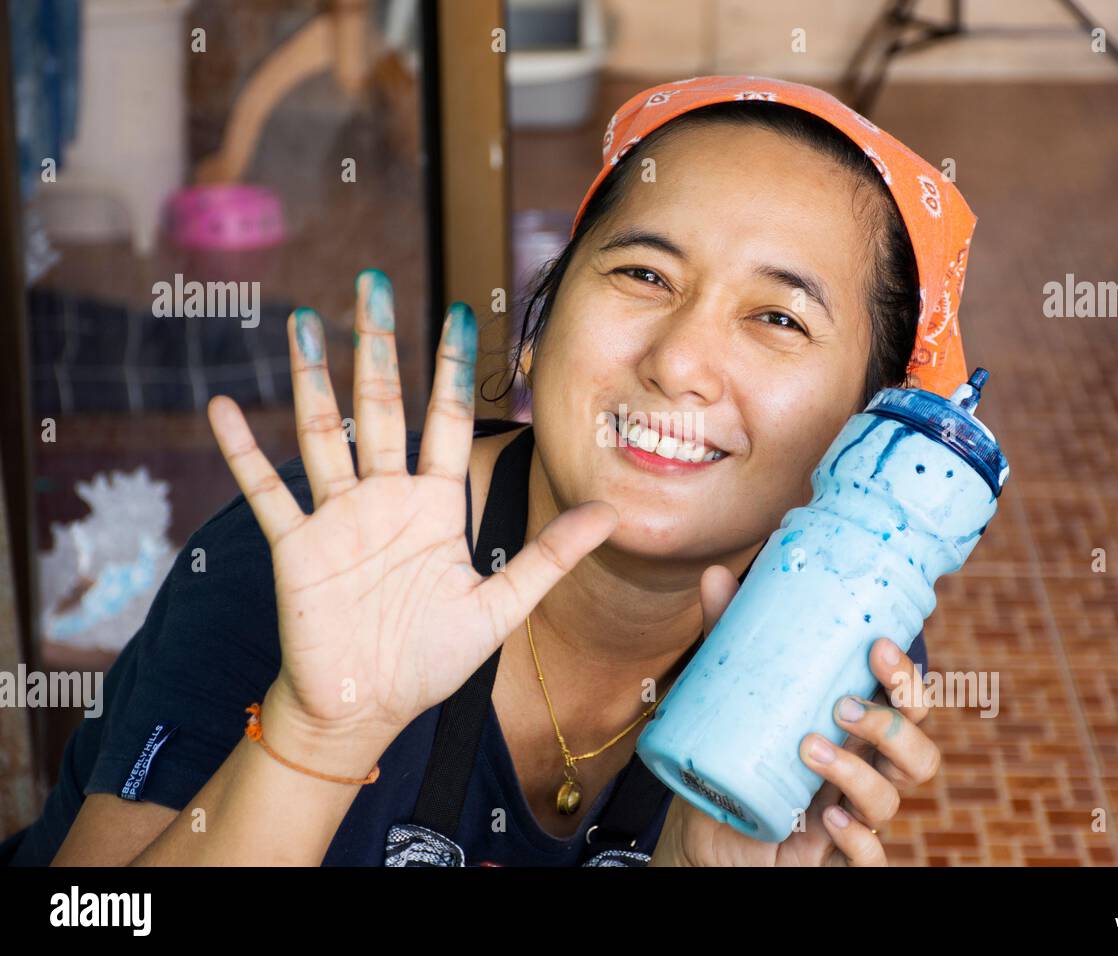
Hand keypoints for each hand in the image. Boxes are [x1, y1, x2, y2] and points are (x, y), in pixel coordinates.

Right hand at [206, 271, 617, 753]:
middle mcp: (385, 498)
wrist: (368, 709)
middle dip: (377, 345)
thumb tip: (611, 513)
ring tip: (302, 321)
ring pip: (323, 432)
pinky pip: (268, 491)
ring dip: (311, 378)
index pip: (444, 419)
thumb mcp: (500, 605)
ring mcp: (338, 518)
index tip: (461, 311)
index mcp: (433, 506)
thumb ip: (550, 557)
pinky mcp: (298, 546)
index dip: (450, 367)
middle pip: (380, 405)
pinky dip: (243, 452)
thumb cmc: (430, 659)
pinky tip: (223, 406)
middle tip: (373, 282)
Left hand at [650, 565, 940, 865]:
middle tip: (842, 704)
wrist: (703, 832)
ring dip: (860, 772)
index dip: (907, 678)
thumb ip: (730, 640)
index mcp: (854, 731)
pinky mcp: (829, 856)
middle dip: (893, 724)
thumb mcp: (730, 697)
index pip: (906, 705)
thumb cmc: (733, 757)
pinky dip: (857, 839)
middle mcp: (863, 772)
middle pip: (920, 753)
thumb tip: (718, 575)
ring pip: (893, 801)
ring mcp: (851, 817)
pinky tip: (825, 815)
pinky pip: (871, 859)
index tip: (877, 645)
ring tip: (810, 747)